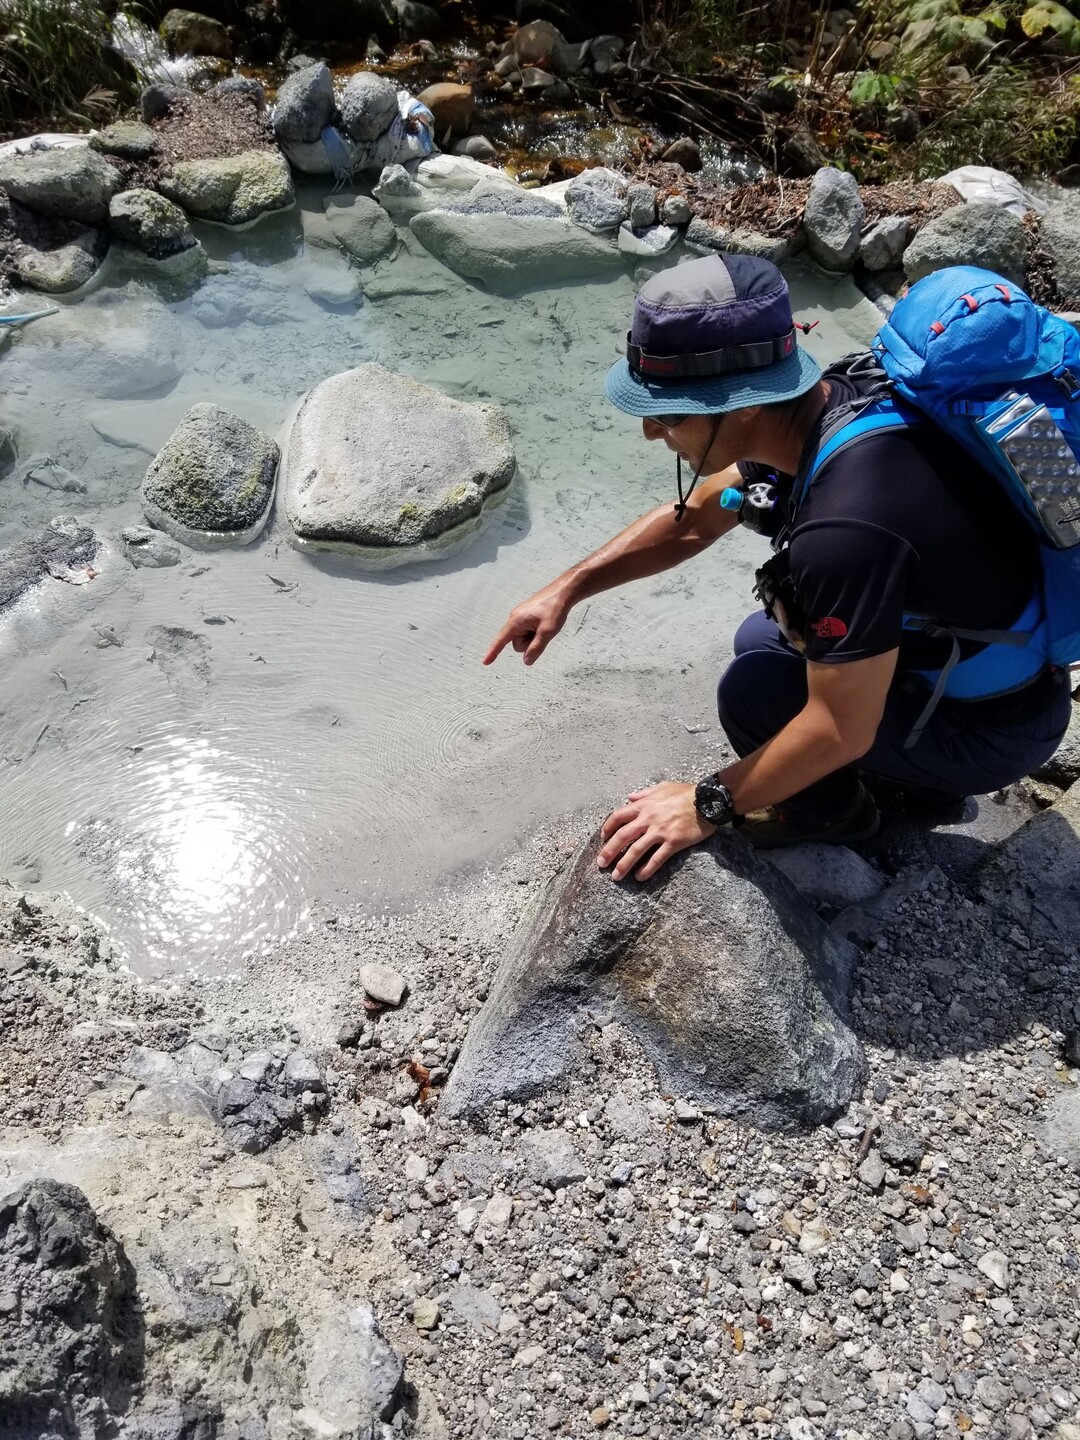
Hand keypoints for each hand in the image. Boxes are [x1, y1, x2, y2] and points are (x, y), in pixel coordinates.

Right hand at [483, 583, 571, 665]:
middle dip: (529, 643)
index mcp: (516, 621)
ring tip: (545, 625)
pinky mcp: (526, 616)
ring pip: (523, 638)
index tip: (485, 662)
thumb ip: (536, 648)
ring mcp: (520, 617)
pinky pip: (527, 631)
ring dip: (534, 637)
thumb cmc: (555, 608)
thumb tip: (526, 661)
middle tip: (544, 631)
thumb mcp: (548, 631)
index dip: (493, 652)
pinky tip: (544, 623)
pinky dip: (535, 632)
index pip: (501, 640)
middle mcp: (515, 618)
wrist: (563, 591)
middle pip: (517, 643)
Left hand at [597, 781, 715, 882]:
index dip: (607, 829)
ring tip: (616, 876)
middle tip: (601, 864)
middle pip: (622, 837)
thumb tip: (629, 797)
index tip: (603, 839)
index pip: (618, 817)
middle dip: (609, 851)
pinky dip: (647, 869)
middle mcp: (648, 819)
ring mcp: (660, 831)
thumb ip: (644, 793)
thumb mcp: (662, 787)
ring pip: (636, 850)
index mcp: (644, 805)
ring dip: (624, 865)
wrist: (708, 801)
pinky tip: (640, 877)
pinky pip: (657, 858)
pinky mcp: (673, 842)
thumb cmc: (686, 793)